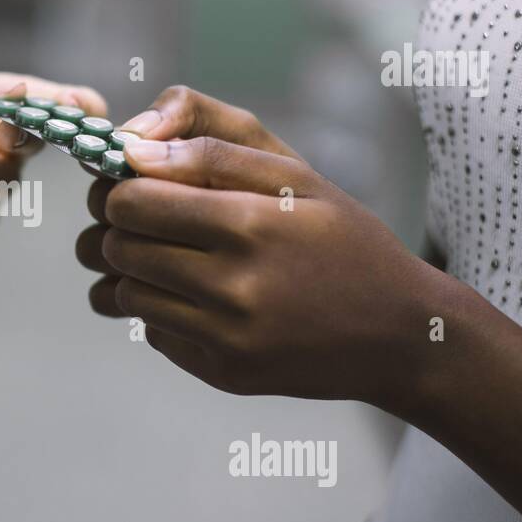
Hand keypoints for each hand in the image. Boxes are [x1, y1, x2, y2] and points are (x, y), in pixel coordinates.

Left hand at [77, 86, 445, 413]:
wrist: (402, 332)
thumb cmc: (344, 239)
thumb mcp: (295, 173)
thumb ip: (211, 147)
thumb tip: (134, 149)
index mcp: (250, 224)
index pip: (131, 202)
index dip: (120, 187)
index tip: (136, 184)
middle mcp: (234, 287)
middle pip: (118, 248)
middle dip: (120, 227)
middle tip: (148, 219)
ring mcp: (226, 339)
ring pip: (125, 294)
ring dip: (134, 270)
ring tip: (170, 255)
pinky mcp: (223, 374)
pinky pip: (153, 333)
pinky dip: (160, 311)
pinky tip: (199, 297)